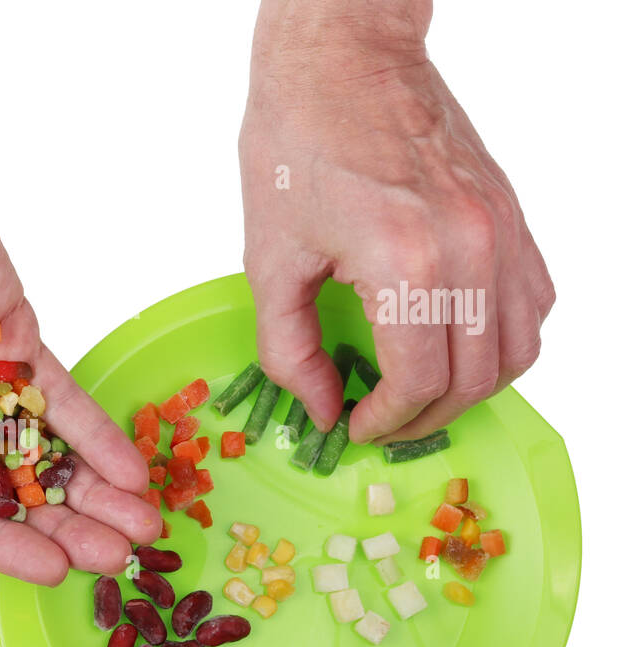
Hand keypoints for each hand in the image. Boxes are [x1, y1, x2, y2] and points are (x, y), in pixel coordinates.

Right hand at [0, 0, 157, 583]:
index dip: (3, 545)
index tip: (56, 571)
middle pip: (8, 490)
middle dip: (64, 525)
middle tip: (120, 558)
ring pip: (42, 449)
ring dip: (91, 489)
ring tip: (143, 524)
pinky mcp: (15, 336)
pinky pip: (60, 395)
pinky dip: (95, 432)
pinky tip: (131, 468)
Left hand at [239, 0, 553, 442]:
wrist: (342, 62)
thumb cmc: (299, 145)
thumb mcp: (270, 261)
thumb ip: (289, 349)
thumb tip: (317, 407)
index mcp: (404, 261)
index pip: (420, 381)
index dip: (387, 420)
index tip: (354, 425)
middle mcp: (470, 248)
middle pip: (474, 377)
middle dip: (425, 417)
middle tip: (383, 421)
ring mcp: (501, 230)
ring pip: (519, 349)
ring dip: (470, 388)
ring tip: (419, 395)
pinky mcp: (511, 216)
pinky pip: (535, 302)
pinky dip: (503, 342)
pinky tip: (455, 345)